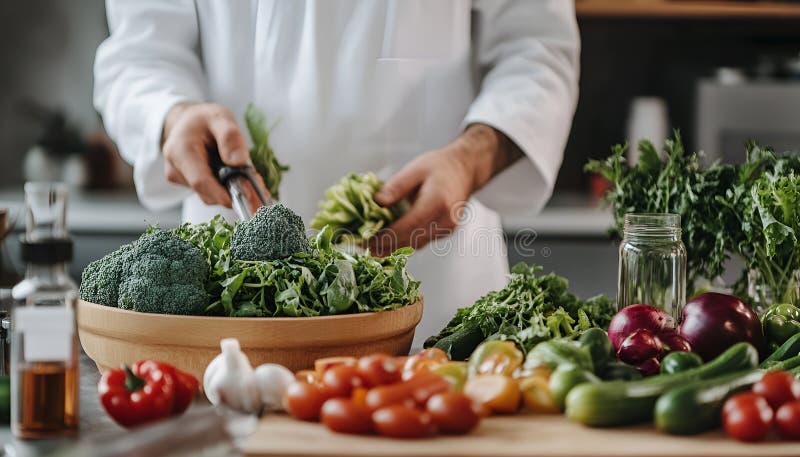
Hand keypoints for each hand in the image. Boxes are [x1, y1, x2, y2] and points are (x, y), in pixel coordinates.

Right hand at [161, 102, 267, 210]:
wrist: (188, 122)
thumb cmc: (204, 119)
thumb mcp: (221, 117)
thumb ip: (230, 137)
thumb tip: (239, 161)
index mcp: (181, 150)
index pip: (200, 181)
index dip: (223, 194)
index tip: (246, 198)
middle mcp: (176, 168)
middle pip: (207, 193)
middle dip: (234, 194)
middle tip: (259, 189)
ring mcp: (179, 178)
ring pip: (210, 195)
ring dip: (232, 191)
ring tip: (248, 177)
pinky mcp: (186, 184)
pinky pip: (209, 192)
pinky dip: (225, 189)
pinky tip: (235, 177)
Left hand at [371, 124, 521, 255]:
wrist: (465, 169)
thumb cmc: (440, 166)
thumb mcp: (414, 169)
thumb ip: (396, 187)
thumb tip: (376, 203)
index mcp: (438, 202)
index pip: (408, 226)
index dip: (385, 237)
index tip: (365, 241)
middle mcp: (445, 220)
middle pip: (410, 240)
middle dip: (384, 246)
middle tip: (360, 247)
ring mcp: (447, 229)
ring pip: (414, 245)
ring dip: (391, 248)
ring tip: (368, 247)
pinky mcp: (444, 233)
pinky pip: (420, 242)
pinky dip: (402, 243)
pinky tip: (386, 242)